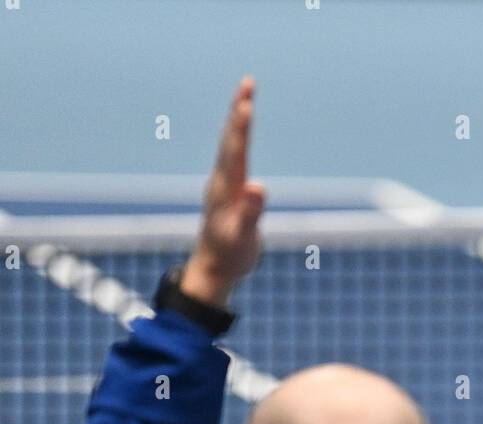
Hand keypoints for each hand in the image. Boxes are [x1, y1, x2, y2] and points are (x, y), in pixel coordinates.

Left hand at [181, 75, 265, 308]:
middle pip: (231, 139)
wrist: (212, 269)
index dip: (241, 128)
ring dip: (238, 119)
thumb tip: (257, 187)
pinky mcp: (228, 190)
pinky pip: (233, 155)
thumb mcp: (242, 238)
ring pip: (230, 144)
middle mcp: (222, 181)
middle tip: (248, 83)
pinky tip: (240, 131)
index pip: (235, 152)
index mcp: (227, 190)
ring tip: (246, 97)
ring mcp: (223, 184)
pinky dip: (238, 137)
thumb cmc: (229, 256)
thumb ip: (249, 213)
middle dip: (239, 110)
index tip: (246, 104)